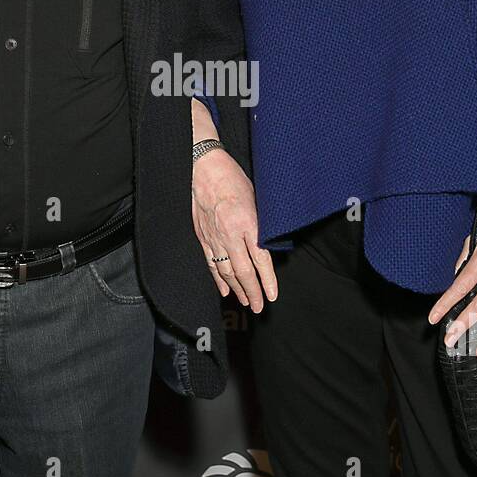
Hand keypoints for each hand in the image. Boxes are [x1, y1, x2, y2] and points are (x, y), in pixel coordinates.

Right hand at [191, 148, 277, 311]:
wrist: (205, 170)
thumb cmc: (233, 179)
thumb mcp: (257, 200)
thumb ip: (261, 226)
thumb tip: (269, 246)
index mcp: (247, 224)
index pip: (261, 260)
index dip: (267, 281)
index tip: (273, 295)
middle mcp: (229, 234)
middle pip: (243, 271)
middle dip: (252, 292)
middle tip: (259, 307)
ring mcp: (214, 237)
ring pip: (226, 271)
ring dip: (237, 289)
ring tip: (245, 301)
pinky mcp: (203, 236)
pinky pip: (211, 262)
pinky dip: (218, 278)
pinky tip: (225, 289)